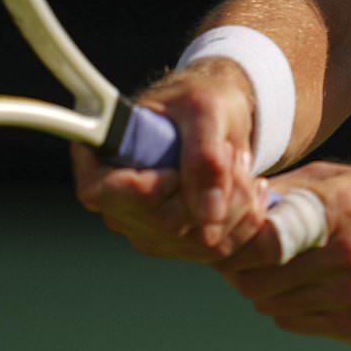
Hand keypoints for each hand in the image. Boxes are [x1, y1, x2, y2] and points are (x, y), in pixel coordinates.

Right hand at [70, 60, 269, 261]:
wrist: (214, 113)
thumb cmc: (198, 101)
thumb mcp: (204, 111)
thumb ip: (204, 156)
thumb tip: (208, 214)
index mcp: (102, 160)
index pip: (107, 195)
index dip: (151, 188)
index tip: (178, 166)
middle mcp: (115, 203)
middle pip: (166, 224)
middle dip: (214, 190)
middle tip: (231, 153)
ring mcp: (145, 228)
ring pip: (200, 241)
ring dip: (236, 203)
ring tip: (241, 164)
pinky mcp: (177, 242)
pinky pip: (218, 249)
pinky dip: (244, 219)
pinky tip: (248, 187)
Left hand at [216, 161, 350, 346]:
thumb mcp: (349, 180)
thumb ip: (294, 187)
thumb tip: (237, 194)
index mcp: (341, 208)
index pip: (262, 236)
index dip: (233, 243)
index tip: (223, 239)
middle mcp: (348, 253)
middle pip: (260, 277)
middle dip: (238, 271)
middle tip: (232, 261)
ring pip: (273, 304)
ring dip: (258, 291)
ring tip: (262, 274)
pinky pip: (297, 322)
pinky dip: (284, 309)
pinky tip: (293, 291)